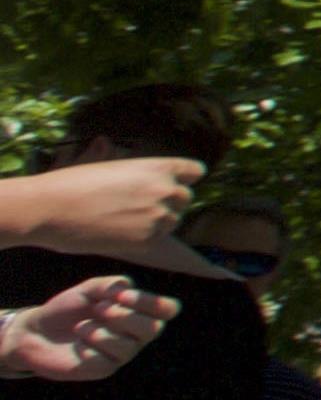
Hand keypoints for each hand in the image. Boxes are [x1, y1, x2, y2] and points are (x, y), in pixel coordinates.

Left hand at [1, 273, 167, 380]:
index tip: (121, 295)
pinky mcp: (103, 369)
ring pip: (129, 346)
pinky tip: (78, 343)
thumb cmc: (67, 309)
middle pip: (154, 328)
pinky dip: (89, 346)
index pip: (168, 309)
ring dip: (103, 332)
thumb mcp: (90, 289)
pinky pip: (106, 359)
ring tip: (82, 327)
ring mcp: (121, 354)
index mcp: (138, 312)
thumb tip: (128, 288)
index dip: (152, 302)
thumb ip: (112, 284)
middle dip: (126, 316)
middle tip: (99, 309)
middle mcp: (136, 335)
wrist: (36, 332)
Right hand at [10, 153, 202, 251]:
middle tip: (139, 207)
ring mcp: (158, 215)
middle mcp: (165, 189)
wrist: (47, 207)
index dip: (184, 178)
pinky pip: (157, 239)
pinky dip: (143, 238)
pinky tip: (119, 233)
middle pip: (186, 198)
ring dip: (157, 222)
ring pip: (173, 221)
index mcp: (158, 166)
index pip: (195, 171)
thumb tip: (123, 159)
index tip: (173, 185)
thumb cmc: (71, 183)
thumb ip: (136, 172)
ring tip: (125, 220)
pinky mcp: (146, 239)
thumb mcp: (110, 166)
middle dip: (168, 202)